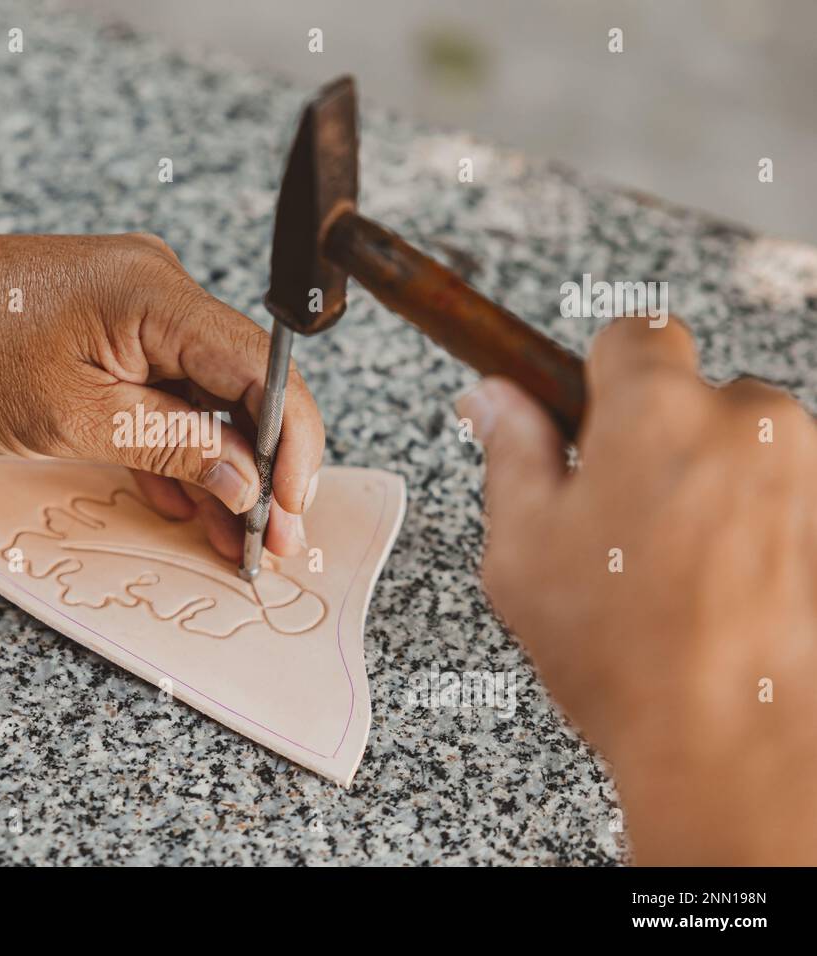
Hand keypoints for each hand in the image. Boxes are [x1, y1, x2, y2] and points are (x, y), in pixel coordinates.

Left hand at [0, 230, 322, 560]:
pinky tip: (189, 501)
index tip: (294, 504)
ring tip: (235, 536)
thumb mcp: (72, 417)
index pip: (262, 367)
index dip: (294, 440)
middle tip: (273, 541)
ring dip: (222, 465)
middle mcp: (162, 291)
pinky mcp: (117, 330)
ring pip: (207, 396)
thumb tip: (244, 479)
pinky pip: (167, 389)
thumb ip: (169, 447)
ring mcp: (140, 309)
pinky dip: (178, 443)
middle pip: (243, 384)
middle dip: (264, 466)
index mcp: (157, 296)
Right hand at [457, 316, 816, 863]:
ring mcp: (805, 471)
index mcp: (657, 410)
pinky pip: (781, 493)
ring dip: (707, 481)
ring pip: (742, 446)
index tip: (586, 415)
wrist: (732, 740)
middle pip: (694, 394)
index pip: (636, 333)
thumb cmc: (624, 649)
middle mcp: (748, 421)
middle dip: (655, 438)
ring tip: (667, 567)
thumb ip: (510, 451)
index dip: (603, 374)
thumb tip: (494, 398)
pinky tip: (715, 586)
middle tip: (615, 517)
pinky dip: (751, 522)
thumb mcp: (522, 544)